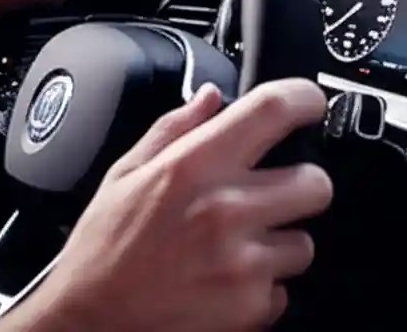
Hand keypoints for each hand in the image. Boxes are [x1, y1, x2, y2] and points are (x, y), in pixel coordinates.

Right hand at [0, 79, 331, 331]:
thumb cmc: (103, 251)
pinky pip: (284, 288)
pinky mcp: (251, 305)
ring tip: (237, 247)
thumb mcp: (125, 174)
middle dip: (301, 185)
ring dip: (280, 243)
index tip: (308, 104)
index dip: (304, 98)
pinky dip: (262, 287)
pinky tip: (226, 280)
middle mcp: (225, 210)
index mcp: (193, 167)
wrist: (90, 321)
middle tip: (274, 194)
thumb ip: (174, 129)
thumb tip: (210, 97)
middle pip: (316, 182)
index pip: (273, 110)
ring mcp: (243, 261)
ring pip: (304, 242)